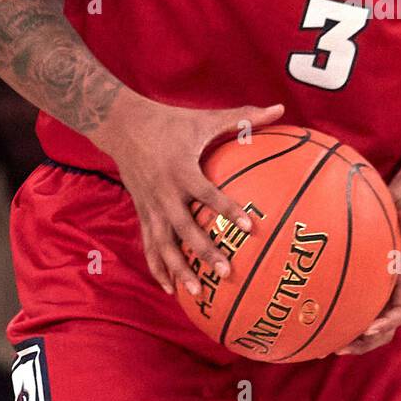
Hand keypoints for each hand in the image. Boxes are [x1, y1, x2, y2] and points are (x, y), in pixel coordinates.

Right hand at [92, 93, 283, 294]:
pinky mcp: (141, 213)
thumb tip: (280, 108)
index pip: (208, 194)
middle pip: (184, 228)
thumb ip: (243, 117)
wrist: (121, 125)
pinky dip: (158, 267)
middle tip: (226, 271)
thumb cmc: (170, 121)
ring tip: (196, 292)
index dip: (227, 210)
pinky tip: (170, 288)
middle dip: (204, 252)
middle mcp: (164, 193)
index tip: (249, 227)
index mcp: (182, 170)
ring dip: (178, 269)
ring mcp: (150, 206)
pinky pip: (149, 245)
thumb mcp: (205, 118)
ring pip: (163, 244)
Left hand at [335, 204, 400, 354]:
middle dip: (365, 343)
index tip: (369, 328)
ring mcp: (381, 297)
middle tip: (341, 348)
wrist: (399, 214)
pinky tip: (318, 334)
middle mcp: (394, 295)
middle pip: (385, 330)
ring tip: (326, 349)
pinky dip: (342, 328)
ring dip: (352, 343)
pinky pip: (357, 316)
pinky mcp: (367, 294)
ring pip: (370, 329)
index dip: (387, 323)